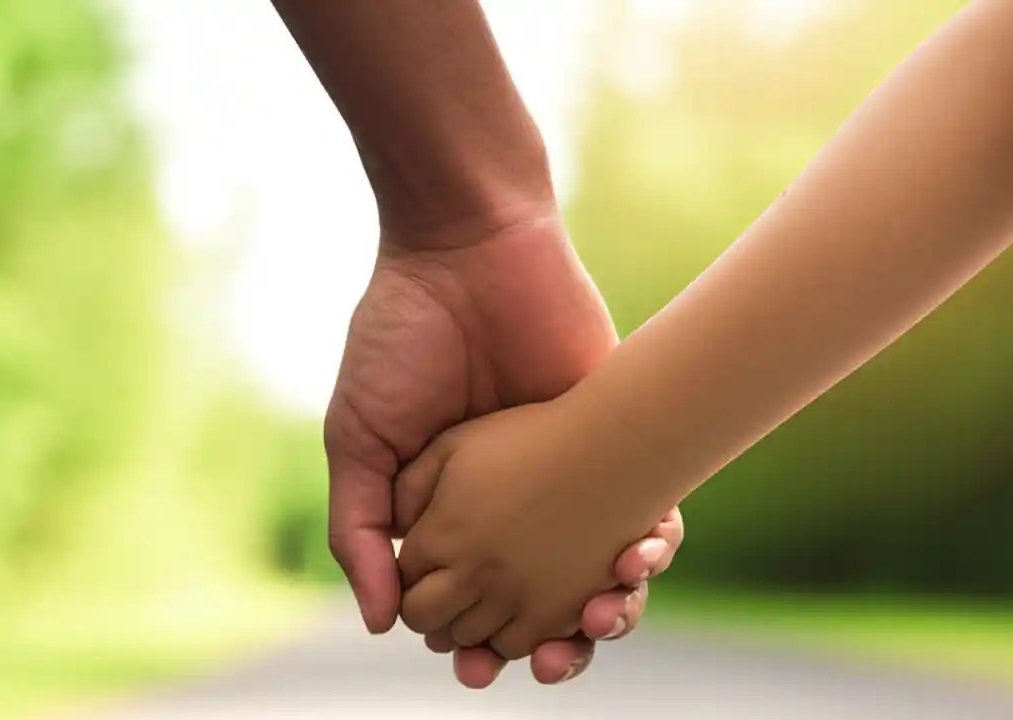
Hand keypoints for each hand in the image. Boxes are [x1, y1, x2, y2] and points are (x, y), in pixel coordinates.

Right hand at [324, 212, 679, 683]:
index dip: (479, 643)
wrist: (466, 249)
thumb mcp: (359, 438)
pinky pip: (653, 505)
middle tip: (553, 665)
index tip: (475, 670)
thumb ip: (362, 530)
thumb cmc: (401, 338)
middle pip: (549, 594)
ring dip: (613, 610)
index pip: (476, 594)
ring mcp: (570, 468)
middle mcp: (516, 496)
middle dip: (556, 644)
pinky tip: (638, 562)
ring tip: (600, 625)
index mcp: (455, 505)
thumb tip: (379, 624)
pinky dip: (654, 544)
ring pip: (604, 565)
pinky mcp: (620, 431)